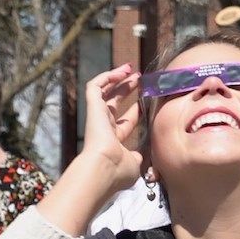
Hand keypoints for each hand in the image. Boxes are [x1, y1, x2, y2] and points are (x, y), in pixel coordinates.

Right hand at [77, 64, 143, 194]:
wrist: (104, 168)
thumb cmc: (119, 170)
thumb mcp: (134, 164)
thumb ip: (136, 157)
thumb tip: (138, 156)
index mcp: (114, 140)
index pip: (126, 121)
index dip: (137, 110)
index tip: (147, 100)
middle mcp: (104, 127)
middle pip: (114, 103)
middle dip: (127, 89)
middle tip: (139, 77)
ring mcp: (97, 116)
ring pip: (103, 91)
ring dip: (116, 78)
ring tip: (129, 68)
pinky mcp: (92, 107)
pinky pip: (94, 86)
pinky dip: (107, 77)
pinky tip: (121, 71)